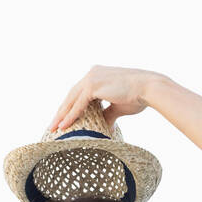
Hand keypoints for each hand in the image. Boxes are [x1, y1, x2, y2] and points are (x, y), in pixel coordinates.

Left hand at [48, 65, 165, 132]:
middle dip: (62, 112)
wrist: (150, 89)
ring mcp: (92, 77)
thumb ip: (106, 114)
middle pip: (71, 96)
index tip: (62, 120)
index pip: (79, 93)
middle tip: (52, 126)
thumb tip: (102, 127)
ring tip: (54, 128)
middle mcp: (92, 73)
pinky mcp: (93, 85)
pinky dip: (70, 115)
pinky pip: (78, 103)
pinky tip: (64, 126)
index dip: (70, 108)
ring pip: (72, 99)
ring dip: (62, 115)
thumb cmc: (138, 96)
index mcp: (98, 75)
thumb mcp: (118, 107)